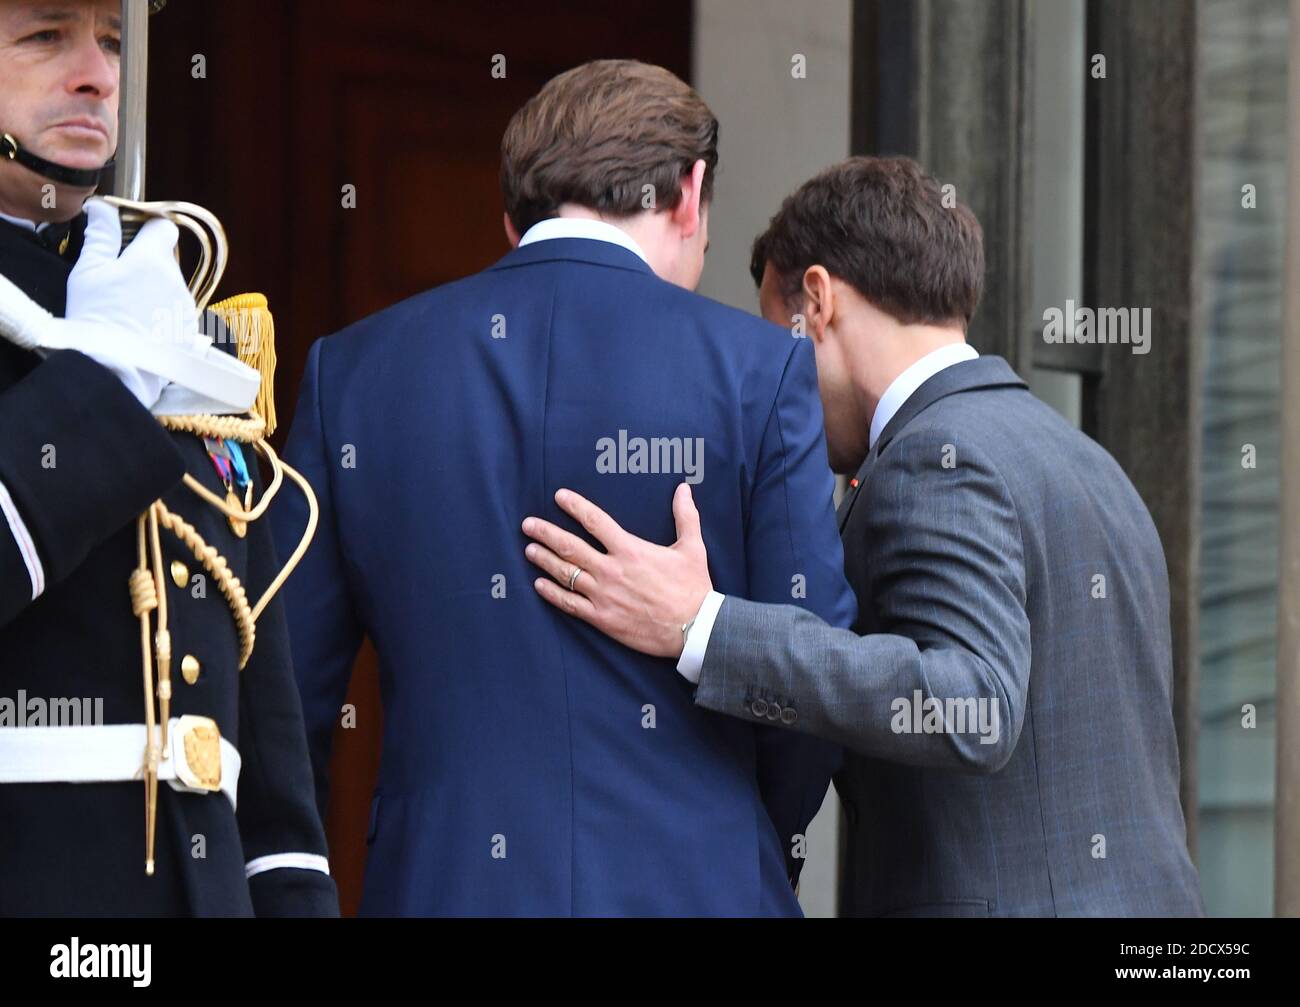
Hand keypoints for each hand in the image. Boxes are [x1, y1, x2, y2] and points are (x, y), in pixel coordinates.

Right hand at [54, 199, 196, 407]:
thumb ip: (101, 236)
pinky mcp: (190, 331)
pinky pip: (176, 313)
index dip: (147, 228)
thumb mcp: (89, 271)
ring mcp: (186, 307)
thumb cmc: (97, 316)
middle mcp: (177, 279)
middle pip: (164, 260)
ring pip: (170, 287)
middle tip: (117, 282)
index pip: (164, 227)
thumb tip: (103, 208)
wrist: (117, 367)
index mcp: (153, 258)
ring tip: (127, 311)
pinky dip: (161, 316)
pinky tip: (141, 328)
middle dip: (144, 265)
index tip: (129, 238)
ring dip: (153, 291)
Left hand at [522, 483, 712, 658]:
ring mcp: (604, 595)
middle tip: (528, 524)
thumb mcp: (692, 547)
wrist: (694, 628)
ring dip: (544, 560)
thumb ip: (685, 516)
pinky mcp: (602, 618)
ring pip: (565, 574)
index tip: (559, 497)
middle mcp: (612, 570)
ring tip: (529, 549)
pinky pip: (570, 604)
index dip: (575, 506)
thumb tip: (684, 488)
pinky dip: (552, 593)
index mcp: (630, 549)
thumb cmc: (693, 587)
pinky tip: (539, 585)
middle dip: (546, 533)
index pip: (595, 521)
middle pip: (570, 546)